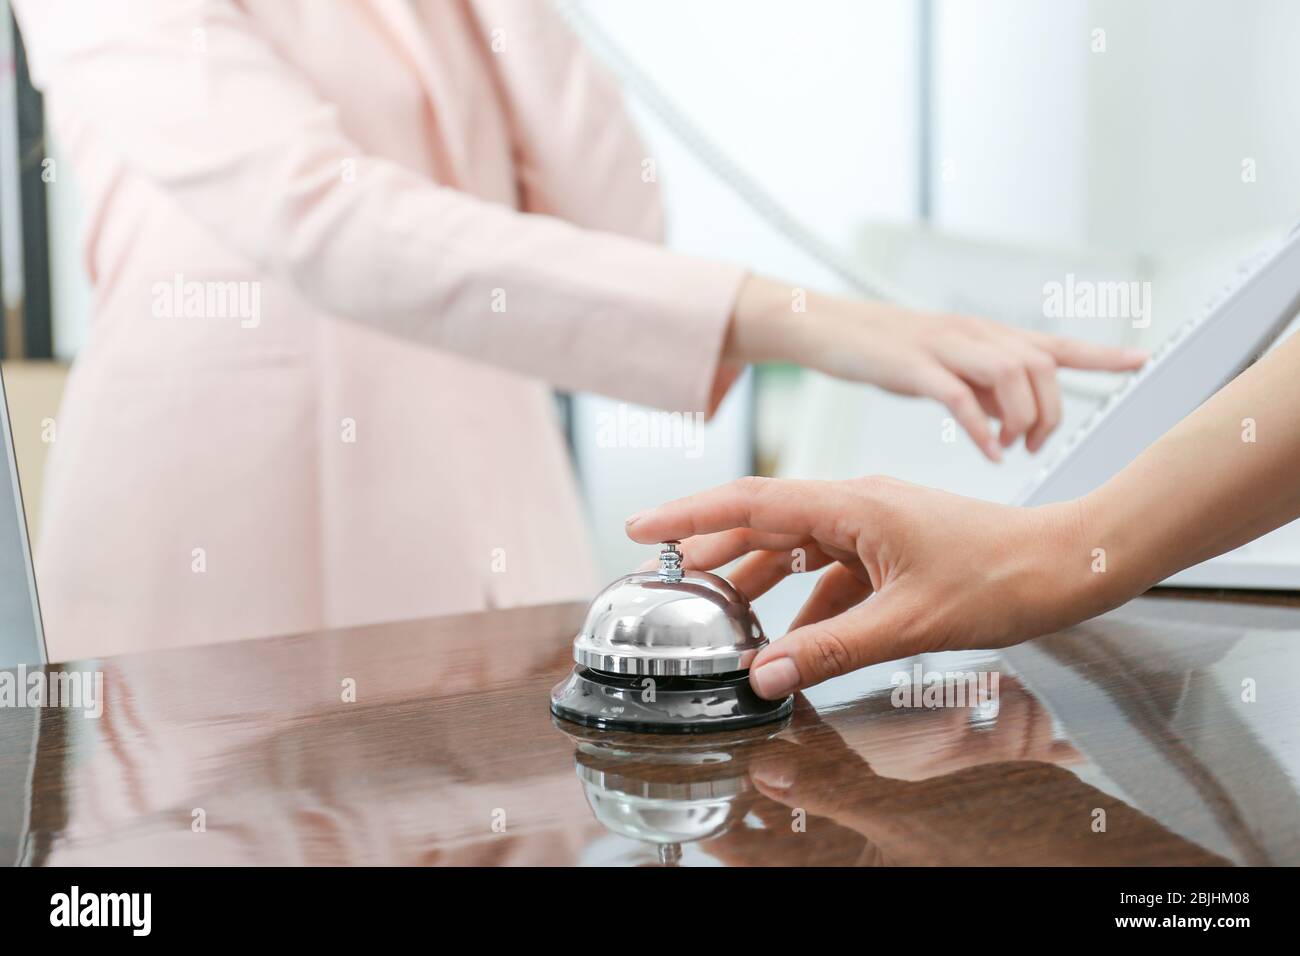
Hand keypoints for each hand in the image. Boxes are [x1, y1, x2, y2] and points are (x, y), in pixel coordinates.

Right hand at [626, 475, 1132, 698]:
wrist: (1065, 565)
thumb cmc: (1000, 577)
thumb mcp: (909, 622)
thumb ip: (832, 648)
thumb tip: (766, 674)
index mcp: (851, 503)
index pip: (751, 501)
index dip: (691, 515)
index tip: (643, 528)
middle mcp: (855, 504)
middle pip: (764, 522)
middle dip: (713, 550)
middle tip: (666, 577)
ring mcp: (872, 525)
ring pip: (796, 548)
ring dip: (757, 578)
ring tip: (716, 608)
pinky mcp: (890, 547)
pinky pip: (832, 572)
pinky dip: (806, 602)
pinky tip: (793, 638)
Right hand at [726, 275, 1146, 460]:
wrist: (825, 325)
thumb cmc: (883, 349)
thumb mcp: (941, 364)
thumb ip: (978, 385)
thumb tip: (1008, 419)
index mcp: (984, 334)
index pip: (1053, 342)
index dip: (1099, 353)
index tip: (1141, 360)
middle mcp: (973, 334)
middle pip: (1040, 365)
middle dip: (1051, 411)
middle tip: (1036, 445)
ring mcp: (944, 347)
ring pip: (1010, 375)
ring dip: (1022, 418)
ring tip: (1012, 448)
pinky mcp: (912, 367)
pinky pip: (960, 398)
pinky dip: (981, 429)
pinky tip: (988, 451)